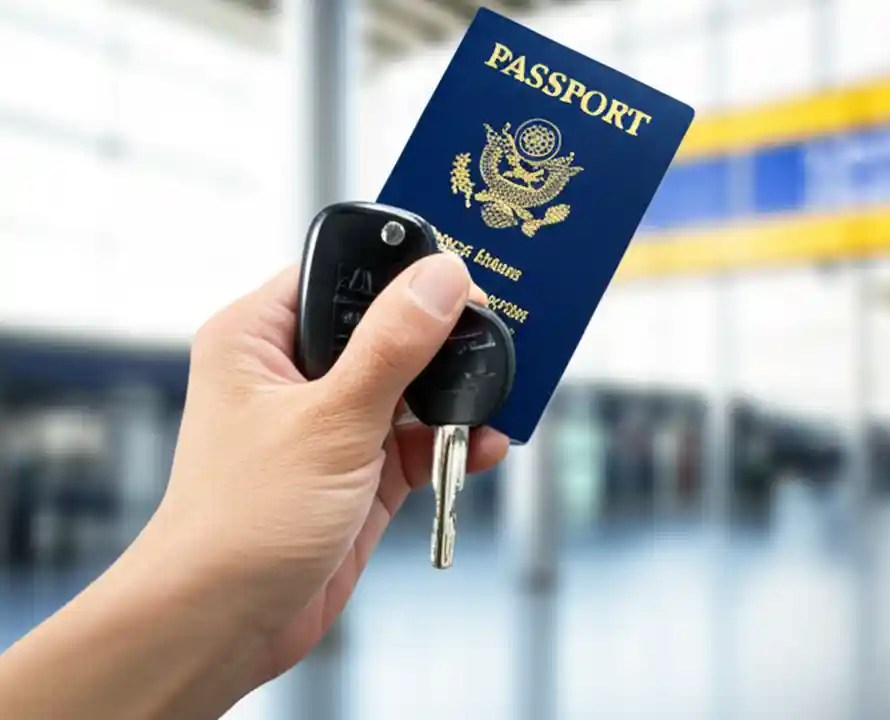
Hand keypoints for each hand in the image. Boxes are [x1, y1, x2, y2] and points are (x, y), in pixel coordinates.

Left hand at [140, 252, 507, 680]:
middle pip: (385, 329)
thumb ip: (393, 346)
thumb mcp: (331, 420)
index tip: (460, 280)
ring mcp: (329, 424)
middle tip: (493, 337)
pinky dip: (455, 442)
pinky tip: (487, 446)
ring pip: (410, 387)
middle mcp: (293, 373)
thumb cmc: (243, 520)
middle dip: (442, 338)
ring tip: (497, 398)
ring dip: (455, 395)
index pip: (338, 273)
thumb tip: (444, 276)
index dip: (399, 270)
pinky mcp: (359, 472)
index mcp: (259, 336)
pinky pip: (420, 441)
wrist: (223, 624)